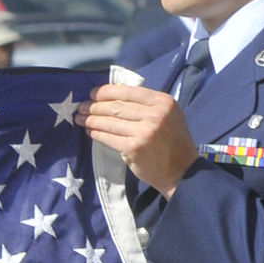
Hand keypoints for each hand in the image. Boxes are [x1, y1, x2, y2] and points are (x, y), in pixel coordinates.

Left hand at [81, 84, 198, 197]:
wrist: (182, 170)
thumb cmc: (172, 141)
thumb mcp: (167, 114)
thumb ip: (146, 104)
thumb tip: (114, 94)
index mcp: (163, 102)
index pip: (127, 92)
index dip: (106, 92)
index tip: (93, 94)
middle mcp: (155, 114)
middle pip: (116, 106)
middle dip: (95, 106)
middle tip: (82, 107)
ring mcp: (144, 132)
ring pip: (110, 122)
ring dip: (92, 120)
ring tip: (81, 119)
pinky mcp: (133, 148)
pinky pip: (109, 138)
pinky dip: (97, 134)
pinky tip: (90, 132)